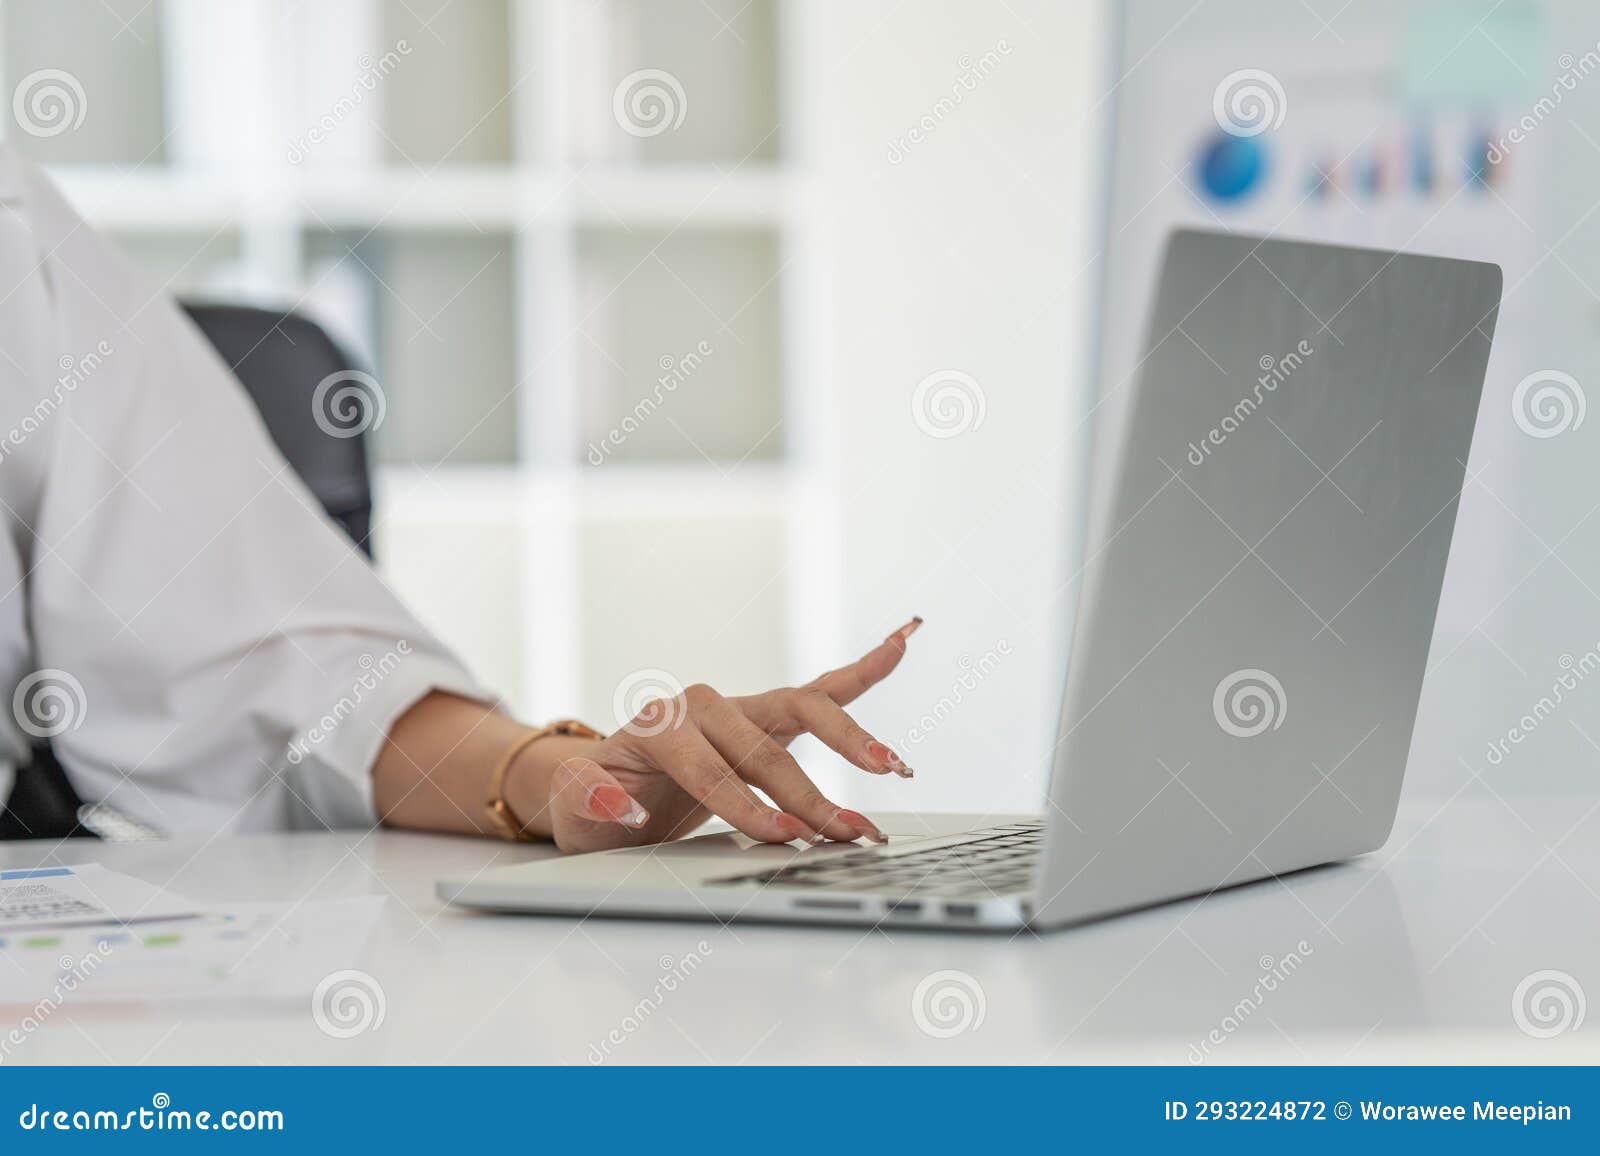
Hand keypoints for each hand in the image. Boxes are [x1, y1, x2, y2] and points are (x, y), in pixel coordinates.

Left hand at [531, 617, 921, 852]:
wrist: (603, 787)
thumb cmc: (592, 801)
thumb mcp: (571, 808)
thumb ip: (589, 800)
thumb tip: (620, 805)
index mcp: (661, 726)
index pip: (710, 768)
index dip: (745, 803)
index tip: (780, 834)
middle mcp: (705, 706)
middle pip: (764, 746)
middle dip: (808, 792)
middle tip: (843, 831)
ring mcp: (741, 708)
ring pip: (803, 711)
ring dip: (851, 741)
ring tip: (893, 767)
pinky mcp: (767, 718)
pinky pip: (822, 691)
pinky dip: (862, 670)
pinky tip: (900, 642)